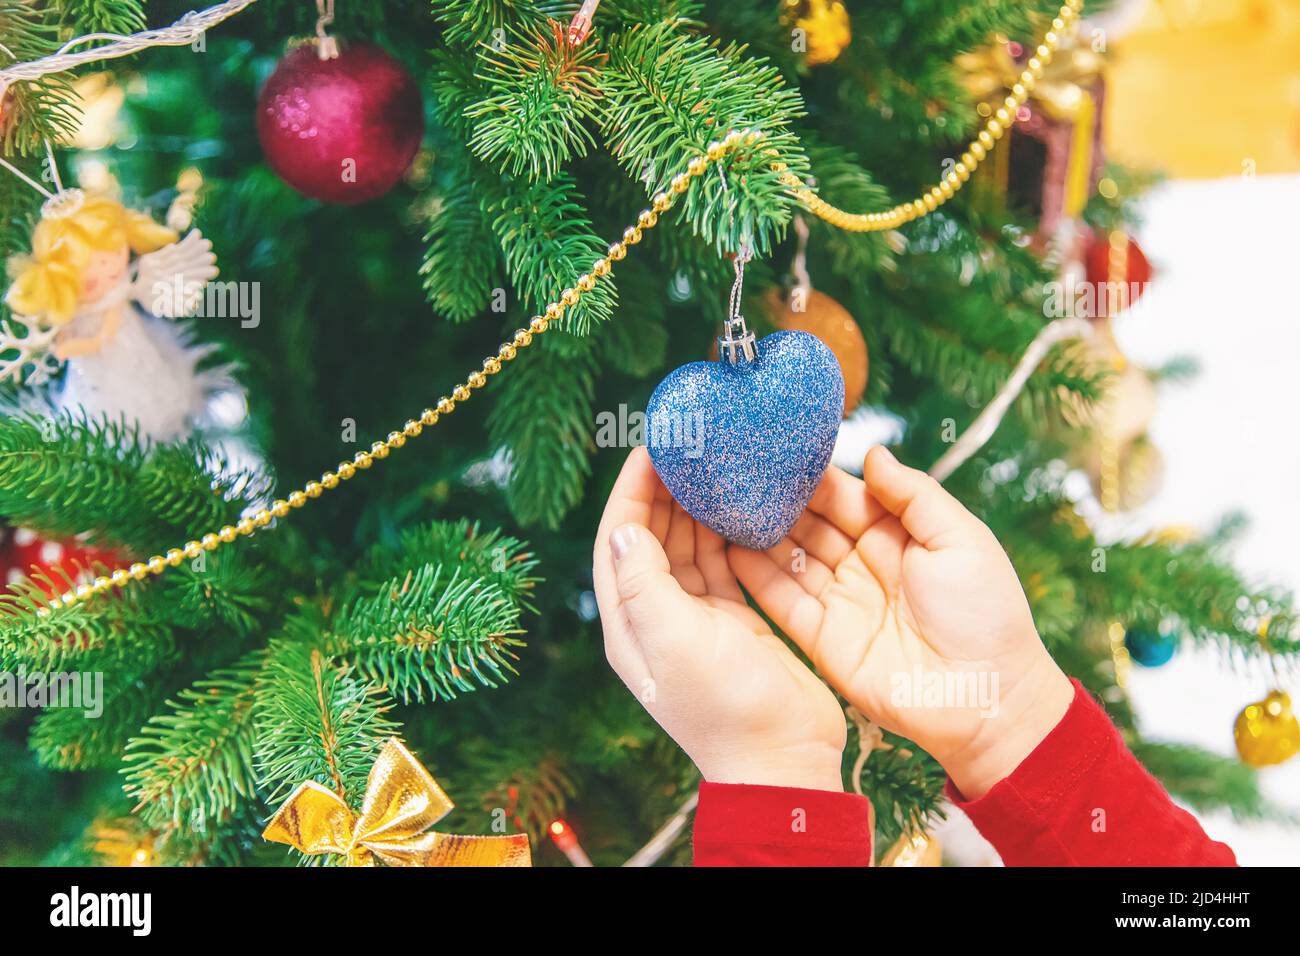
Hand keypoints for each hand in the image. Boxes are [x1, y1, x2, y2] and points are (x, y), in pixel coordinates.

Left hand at [593, 447, 846, 791]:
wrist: (783, 758)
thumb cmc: (726, 705)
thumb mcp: (675, 639)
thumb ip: (643, 581)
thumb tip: (623, 528)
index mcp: (629, 622)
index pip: (618, 541)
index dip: (630, 492)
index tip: (650, 448)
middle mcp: (656, 616)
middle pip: (651, 537)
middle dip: (664, 490)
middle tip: (688, 446)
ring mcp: (695, 619)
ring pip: (687, 546)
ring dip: (696, 507)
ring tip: (715, 463)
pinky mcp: (733, 622)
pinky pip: (722, 564)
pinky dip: (727, 533)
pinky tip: (741, 504)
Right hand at [728, 446, 1072, 799]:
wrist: (985, 700)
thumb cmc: (986, 616)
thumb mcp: (961, 540)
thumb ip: (914, 495)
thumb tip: (873, 452)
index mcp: (897, 536)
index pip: (845, 495)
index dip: (812, 476)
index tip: (775, 452)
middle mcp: (862, 564)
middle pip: (809, 524)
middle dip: (775, 501)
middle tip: (735, 473)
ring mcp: (840, 601)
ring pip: (788, 558)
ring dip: (758, 534)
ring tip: (720, 504)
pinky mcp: (822, 639)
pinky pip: (781, 602)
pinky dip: (754, 578)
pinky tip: (725, 549)